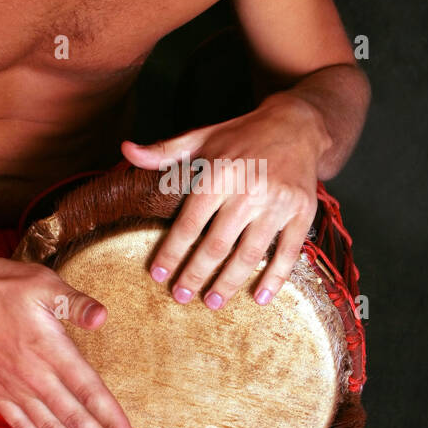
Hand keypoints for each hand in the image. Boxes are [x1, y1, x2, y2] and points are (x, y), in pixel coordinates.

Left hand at [122, 96, 325, 310]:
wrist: (297, 124)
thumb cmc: (243, 134)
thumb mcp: (202, 137)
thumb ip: (164, 151)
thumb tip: (125, 150)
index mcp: (220, 173)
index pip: (189, 223)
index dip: (172, 252)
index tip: (158, 275)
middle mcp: (249, 190)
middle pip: (217, 245)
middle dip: (196, 275)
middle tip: (181, 296)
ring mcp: (278, 203)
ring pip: (249, 254)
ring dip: (229, 283)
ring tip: (213, 302)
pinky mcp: (302, 212)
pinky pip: (287, 252)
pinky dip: (275, 278)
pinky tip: (261, 298)